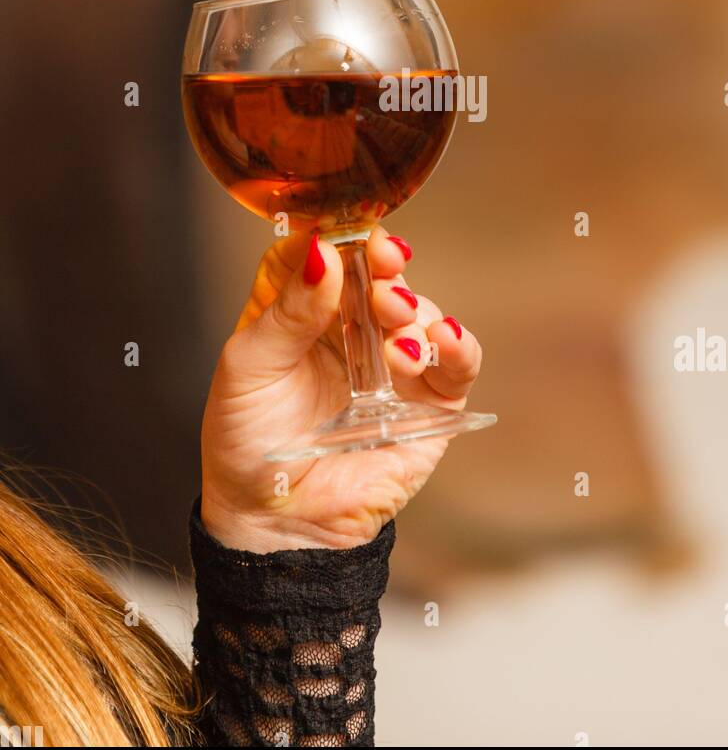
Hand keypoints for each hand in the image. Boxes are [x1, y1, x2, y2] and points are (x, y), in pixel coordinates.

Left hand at [200, 226, 482, 551]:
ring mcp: (393, 363)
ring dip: (414, 310)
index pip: (326, 250)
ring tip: (395, 329)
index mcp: (301, 307)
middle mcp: (351, 327)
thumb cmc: (248, 441)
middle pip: (380, 273)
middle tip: (385, 268)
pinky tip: (440, 341)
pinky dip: (457, 346)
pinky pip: (457, 364)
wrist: (275, 520)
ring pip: (421, 312)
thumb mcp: (249, 367)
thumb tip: (323, 252)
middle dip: (387, 265)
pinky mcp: (428, 402)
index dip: (341, 233)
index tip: (350, 229)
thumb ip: (289, 310)